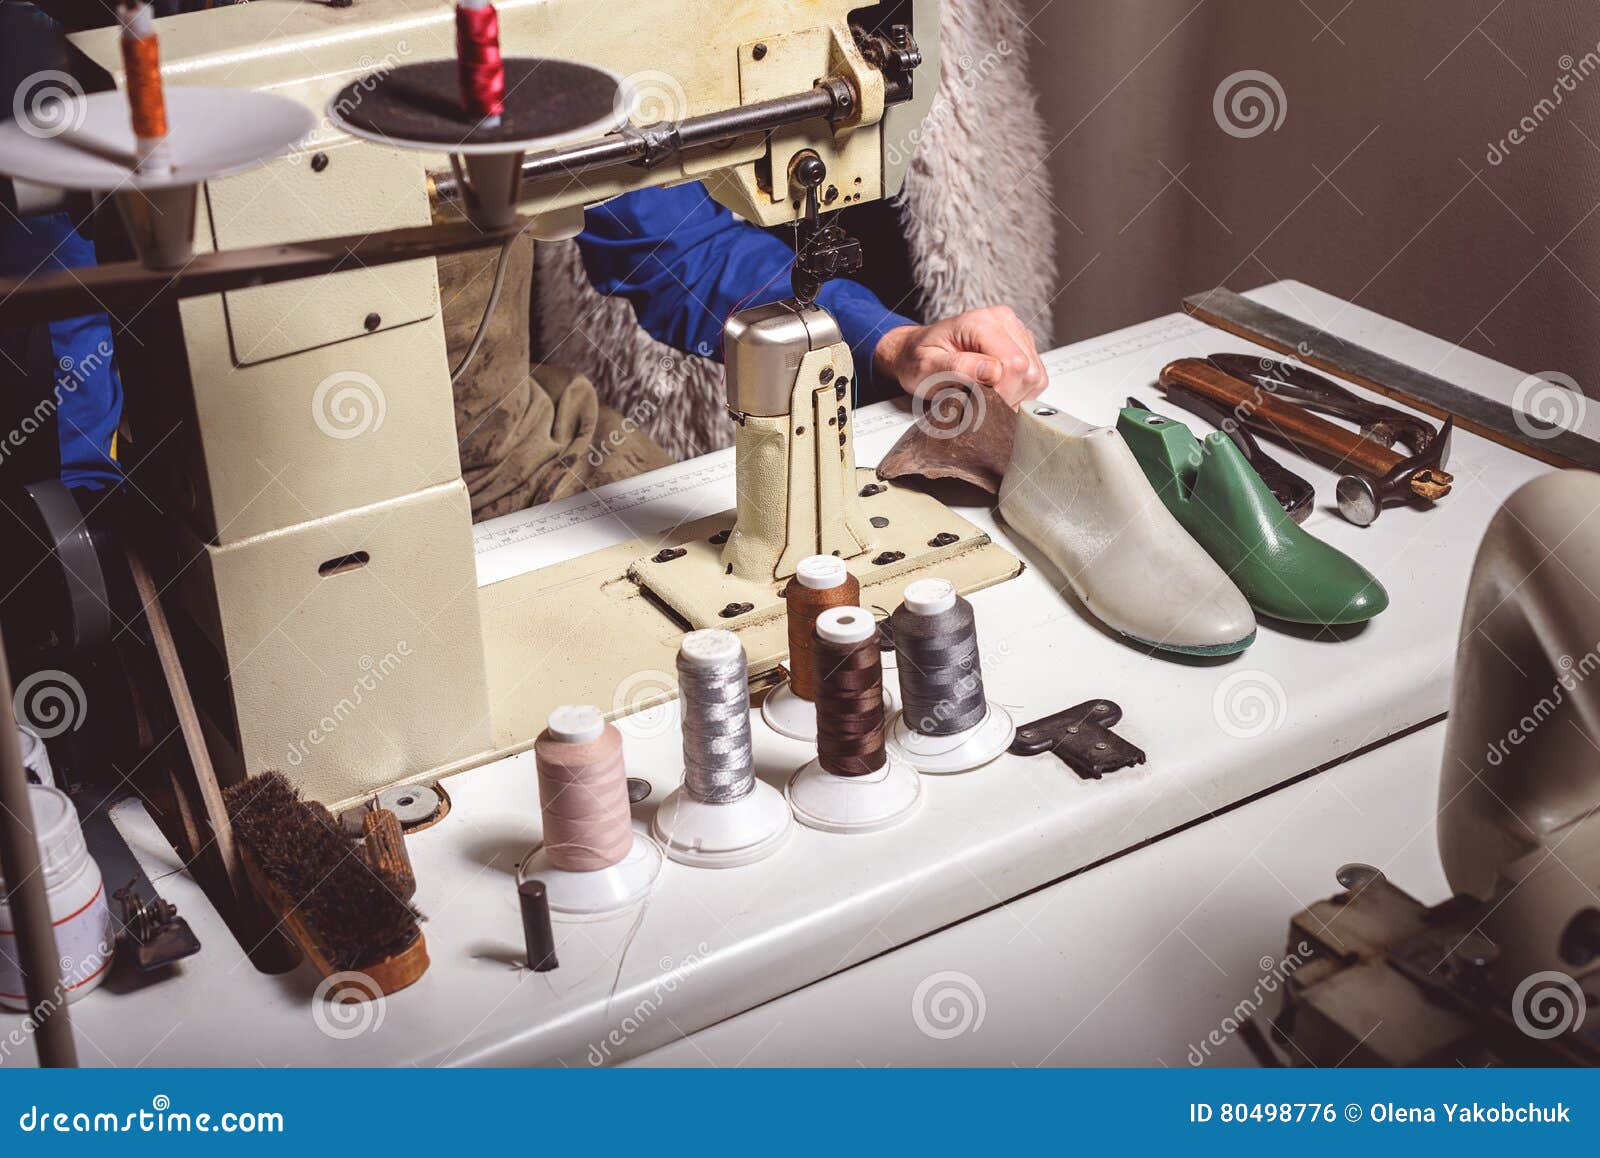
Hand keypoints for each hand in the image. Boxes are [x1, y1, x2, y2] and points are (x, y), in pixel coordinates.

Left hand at [873, 306, 1047, 407]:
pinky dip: (1017, 392)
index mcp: (981, 322)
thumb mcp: (926, 367)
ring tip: (984, 396)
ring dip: (1014, 396)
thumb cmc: (917, 359)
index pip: (1013, 364)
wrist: (914, 352)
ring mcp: (1015, 332)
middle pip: (1029, 371)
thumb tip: (992, 371)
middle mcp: (1003, 321)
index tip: (978, 404)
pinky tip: (994, 391)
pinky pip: (1034, 378)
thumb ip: (957, 367)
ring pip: (1036, 377)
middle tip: (979, 403)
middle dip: (1007, 397)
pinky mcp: (1021, 346)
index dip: (1000, 393)